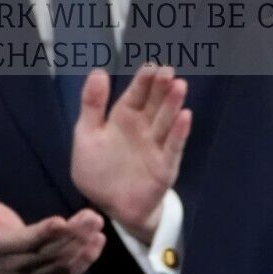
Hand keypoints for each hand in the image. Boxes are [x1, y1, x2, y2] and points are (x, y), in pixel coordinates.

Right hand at [0, 189, 104, 273]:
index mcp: (0, 248)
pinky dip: (85, 260)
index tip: (62, 221)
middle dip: (73, 235)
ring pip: (61, 263)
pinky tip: (98, 243)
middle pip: (49, 252)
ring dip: (83, 246)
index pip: (24, 242)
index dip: (43, 234)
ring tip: (97, 225)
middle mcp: (18, 265)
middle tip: (92, 217)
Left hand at [70, 65, 190, 244]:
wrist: (110, 208)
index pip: (135, 95)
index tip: (150, 66)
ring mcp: (156, 146)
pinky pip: (172, 148)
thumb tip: (97, 71)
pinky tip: (186, 117)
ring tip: (179, 86)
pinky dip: (179, 133)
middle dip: (161, 87)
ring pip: (166, 121)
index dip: (142, 81)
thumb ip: (92, 105)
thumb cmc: (99, 170)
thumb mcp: (87, 135)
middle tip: (167, 71)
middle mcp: (143, 128)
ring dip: (173, 104)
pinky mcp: (165, 166)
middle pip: (154, 104)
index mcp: (123, 118)